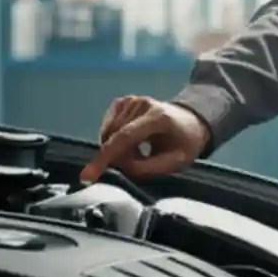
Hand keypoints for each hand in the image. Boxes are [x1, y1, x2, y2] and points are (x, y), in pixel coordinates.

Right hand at [79, 95, 211, 182]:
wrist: (189, 122)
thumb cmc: (184, 143)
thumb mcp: (176, 161)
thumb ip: (148, 168)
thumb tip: (120, 168)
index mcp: (158, 116)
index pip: (125, 137)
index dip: (106, 157)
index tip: (88, 176)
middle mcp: (142, 103)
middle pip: (114, 137)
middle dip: (119, 157)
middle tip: (138, 164)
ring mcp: (131, 100)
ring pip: (108, 134)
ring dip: (118, 150)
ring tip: (140, 152)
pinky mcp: (122, 102)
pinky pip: (108, 128)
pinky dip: (114, 140)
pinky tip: (132, 142)